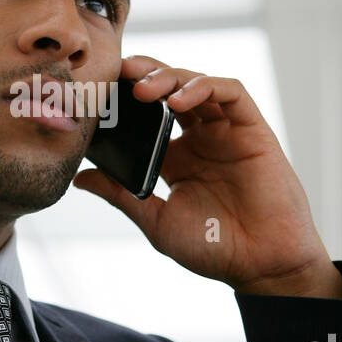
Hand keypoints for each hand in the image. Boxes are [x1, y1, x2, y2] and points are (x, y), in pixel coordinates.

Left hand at [72, 55, 341, 297]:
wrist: (261, 266)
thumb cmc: (214, 249)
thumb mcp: (156, 220)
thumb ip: (121, 195)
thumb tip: (81, 178)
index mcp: (176, 158)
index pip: (147, 114)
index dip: (124, 99)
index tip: (99, 92)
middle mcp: (201, 139)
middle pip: (170, 89)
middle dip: (144, 75)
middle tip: (119, 76)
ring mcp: (227, 132)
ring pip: (197, 83)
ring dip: (169, 78)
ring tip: (143, 90)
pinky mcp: (253, 130)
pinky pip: (231, 92)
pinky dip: (204, 87)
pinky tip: (179, 101)